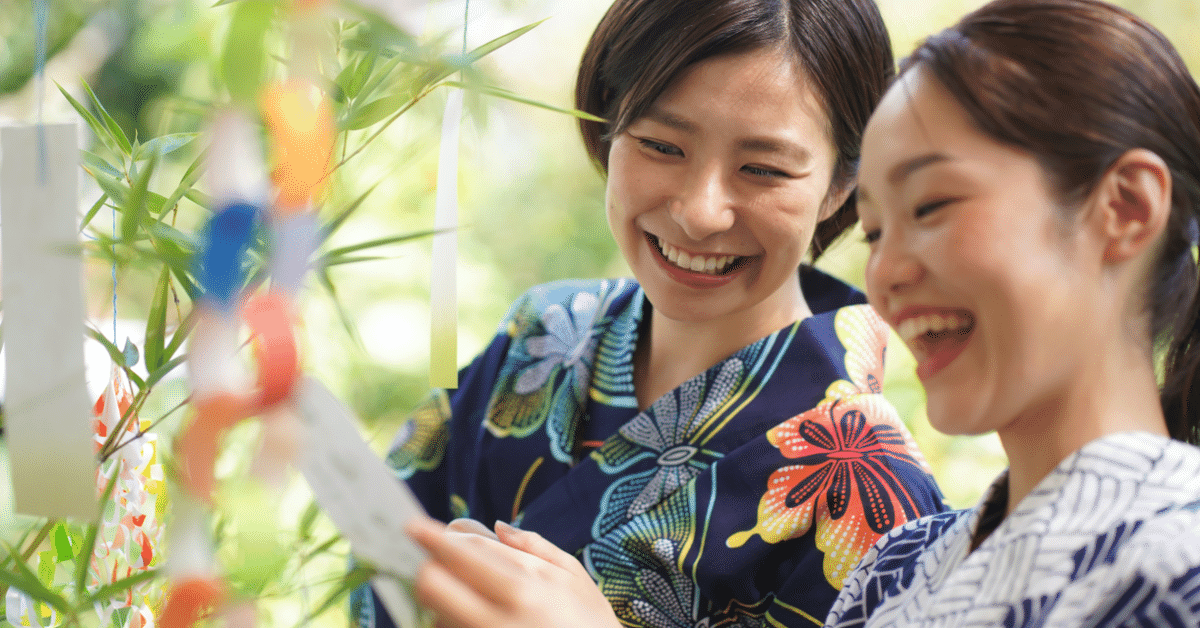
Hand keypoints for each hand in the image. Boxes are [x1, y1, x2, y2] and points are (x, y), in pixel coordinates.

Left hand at [407, 517, 621, 627]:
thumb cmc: (591, 624)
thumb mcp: (573, 577)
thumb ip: (534, 547)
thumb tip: (496, 527)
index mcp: (526, 588)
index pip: (464, 555)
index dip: (432, 538)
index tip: (411, 526)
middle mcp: (500, 619)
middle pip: (434, 585)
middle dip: (428, 568)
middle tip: (434, 563)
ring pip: (436, 615)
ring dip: (442, 602)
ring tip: (474, 600)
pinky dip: (452, 624)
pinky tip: (475, 618)